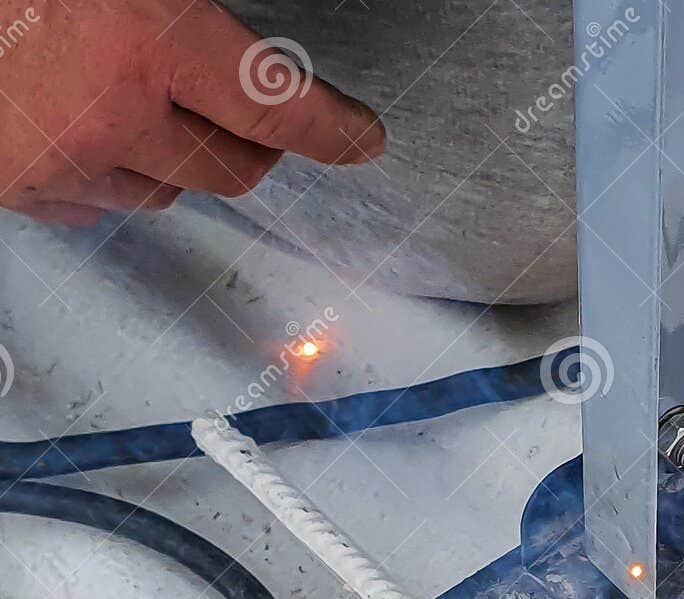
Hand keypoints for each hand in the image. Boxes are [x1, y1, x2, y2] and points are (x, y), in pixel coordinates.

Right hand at [0, 0, 384, 227]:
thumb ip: (180, 4)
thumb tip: (238, 44)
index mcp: (143, 37)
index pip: (278, 104)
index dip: (331, 125)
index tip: (359, 136)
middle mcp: (111, 113)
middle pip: (233, 169)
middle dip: (256, 148)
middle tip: (256, 122)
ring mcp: (60, 160)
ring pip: (167, 193)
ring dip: (179, 162)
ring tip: (157, 115)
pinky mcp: (19, 188)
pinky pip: (99, 204)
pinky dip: (113, 176)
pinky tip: (96, 134)